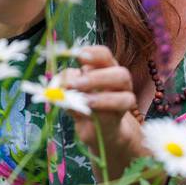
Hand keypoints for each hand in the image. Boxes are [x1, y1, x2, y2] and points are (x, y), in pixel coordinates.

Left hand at [59, 44, 146, 184]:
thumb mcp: (71, 92)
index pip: (104, 55)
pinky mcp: (122, 115)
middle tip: (75, 84)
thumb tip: (61, 84)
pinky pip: (119, 107)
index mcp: (105, 68)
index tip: (79, 56)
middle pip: (119, 73)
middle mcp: (119, 80)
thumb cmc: (83, 105)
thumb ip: (67, 85)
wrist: (99, 131)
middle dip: (96, 77)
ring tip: (83, 100)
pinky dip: (102, 106)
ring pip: (124, 90)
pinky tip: (88, 109)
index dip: (93, 53)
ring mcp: (124, 97)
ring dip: (102, 95)